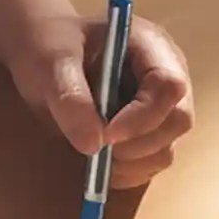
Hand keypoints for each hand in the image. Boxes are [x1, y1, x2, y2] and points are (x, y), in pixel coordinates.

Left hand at [8, 13, 193, 188]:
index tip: (105, 135)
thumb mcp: (51, 63)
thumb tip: (93, 145)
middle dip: (140, 144)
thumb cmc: (49, 45)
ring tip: (95, 155)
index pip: (169, 86)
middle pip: (178, 121)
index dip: (142, 117)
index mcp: (150, 46)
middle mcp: (164, 78)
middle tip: (99, 149)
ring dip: (132, 164)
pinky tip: (100, 165)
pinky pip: (151, 165)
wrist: (41, 53)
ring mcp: (160, 109)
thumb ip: (70, 97)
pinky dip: (128, 174)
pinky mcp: (147, 135)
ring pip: (166, 149)